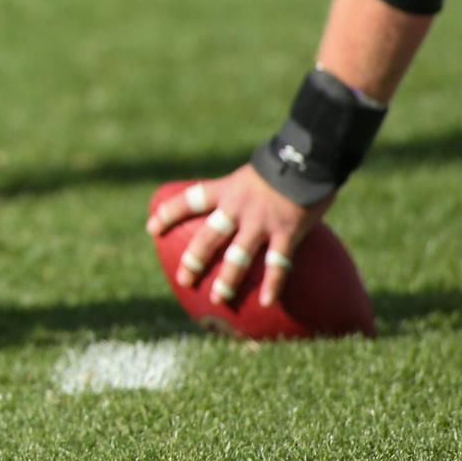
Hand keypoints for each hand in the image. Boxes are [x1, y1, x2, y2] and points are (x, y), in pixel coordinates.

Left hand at [145, 165, 332, 305]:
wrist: (309, 158)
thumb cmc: (283, 163)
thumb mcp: (252, 172)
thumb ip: (245, 191)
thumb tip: (245, 205)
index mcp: (227, 190)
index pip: (189, 201)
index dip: (168, 214)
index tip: (151, 229)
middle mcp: (238, 208)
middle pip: (208, 238)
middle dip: (194, 261)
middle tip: (184, 279)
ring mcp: (261, 223)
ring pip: (238, 257)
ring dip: (228, 280)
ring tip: (218, 298)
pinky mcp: (287, 233)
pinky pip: (278, 264)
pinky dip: (273, 284)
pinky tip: (268, 302)